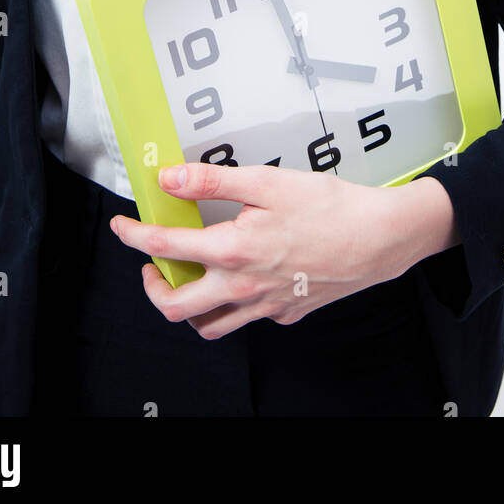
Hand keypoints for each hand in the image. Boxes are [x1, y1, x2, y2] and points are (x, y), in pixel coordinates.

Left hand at [109, 161, 455, 339]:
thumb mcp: (267, 181)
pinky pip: (246, 319)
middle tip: (152, 263)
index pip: (166, 246)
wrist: (380, 238)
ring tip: (189, 276)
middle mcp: (244, 286)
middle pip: (175, 306)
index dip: (134, 235)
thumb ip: (214, 180)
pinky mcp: (286, 312)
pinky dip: (231, 304)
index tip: (123, 225)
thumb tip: (171, 178)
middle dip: (152, 285)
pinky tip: (240, 277)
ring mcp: (265, 306)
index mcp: (234, 250)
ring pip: (208, 324)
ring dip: (188, 304)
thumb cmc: (331, 207)